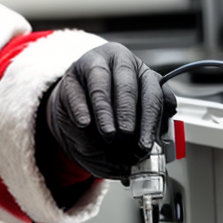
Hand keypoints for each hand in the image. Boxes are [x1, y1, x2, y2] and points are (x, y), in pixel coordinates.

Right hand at [44, 43, 176, 179]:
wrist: (76, 114)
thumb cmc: (109, 120)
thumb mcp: (131, 129)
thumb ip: (142, 138)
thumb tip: (147, 157)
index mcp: (143, 75)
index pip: (152, 94)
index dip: (150, 121)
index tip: (146, 143)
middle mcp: (120, 64)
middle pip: (127, 85)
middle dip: (128, 113)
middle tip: (127, 134)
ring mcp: (93, 67)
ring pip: (100, 85)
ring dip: (105, 112)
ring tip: (107, 132)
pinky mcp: (70, 77)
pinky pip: (76, 92)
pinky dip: (81, 110)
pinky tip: (85, 123)